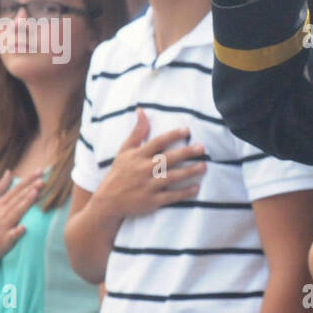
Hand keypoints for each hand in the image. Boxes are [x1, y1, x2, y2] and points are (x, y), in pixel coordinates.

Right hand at [0, 170, 42, 269]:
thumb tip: (9, 172)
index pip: (15, 189)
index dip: (27, 180)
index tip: (39, 171)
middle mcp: (1, 214)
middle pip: (18, 199)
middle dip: (30, 188)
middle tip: (43, 179)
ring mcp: (3, 227)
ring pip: (16, 213)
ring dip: (26, 203)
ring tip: (36, 193)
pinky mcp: (5, 241)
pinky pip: (12, 235)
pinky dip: (17, 231)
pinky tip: (23, 227)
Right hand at [90, 109, 205, 219]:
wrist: (108, 201)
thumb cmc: (119, 173)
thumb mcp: (124, 150)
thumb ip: (137, 132)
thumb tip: (141, 110)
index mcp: (138, 156)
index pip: (157, 142)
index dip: (172, 135)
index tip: (187, 130)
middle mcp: (143, 169)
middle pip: (167, 159)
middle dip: (186, 152)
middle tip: (202, 148)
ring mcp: (148, 186)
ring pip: (172, 177)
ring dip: (189, 172)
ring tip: (204, 166)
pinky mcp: (152, 201)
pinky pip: (171, 196)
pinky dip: (184, 192)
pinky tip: (197, 188)